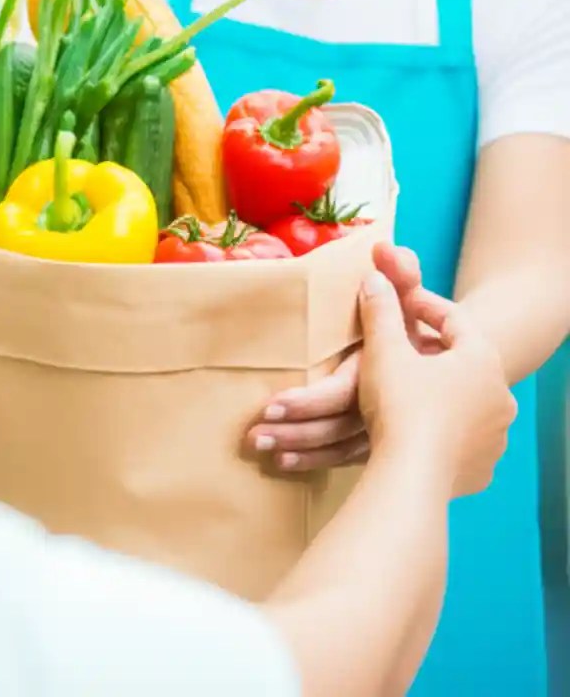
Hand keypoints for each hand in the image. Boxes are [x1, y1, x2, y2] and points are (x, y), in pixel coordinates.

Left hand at [247, 244, 434, 470]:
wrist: (459, 363)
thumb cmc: (420, 323)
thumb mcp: (413, 295)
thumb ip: (399, 273)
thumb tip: (382, 246)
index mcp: (391, 370)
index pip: (344, 391)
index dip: (308, 400)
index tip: (270, 406)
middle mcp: (392, 404)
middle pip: (338, 426)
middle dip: (296, 433)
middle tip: (254, 438)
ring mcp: (392, 429)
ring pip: (343, 448)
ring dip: (303, 453)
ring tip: (264, 455)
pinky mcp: (388, 444)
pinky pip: (351, 459)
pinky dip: (319, 463)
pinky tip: (287, 466)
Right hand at [357, 261, 515, 495]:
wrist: (411, 476)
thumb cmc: (402, 406)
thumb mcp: (384, 352)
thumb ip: (381, 311)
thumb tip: (374, 276)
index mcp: (481, 359)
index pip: (455, 319)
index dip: (423, 306)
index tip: (398, 303)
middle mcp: (499, 397)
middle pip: (464, 364)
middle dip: (432, 356)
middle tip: (400, 353)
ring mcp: (495, 437)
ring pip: (466, 406)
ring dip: (440, 398)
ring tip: (406, 399)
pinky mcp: (481, 470)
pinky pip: (463, 443)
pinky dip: (443, 436)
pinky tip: (419, 438)